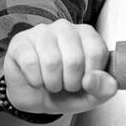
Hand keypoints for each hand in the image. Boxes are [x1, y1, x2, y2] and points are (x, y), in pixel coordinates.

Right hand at [1, 19, 118, 114]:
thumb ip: (103, 89)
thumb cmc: (64, 90)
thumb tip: (95, 79)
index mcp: (88, 35)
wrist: (33, 97)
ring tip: (51, 84)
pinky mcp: (21, 41)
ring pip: (52, 62)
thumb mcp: (90, 96)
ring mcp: (42, 32)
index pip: (96, 52)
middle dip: (70, 83)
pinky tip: (35, 79)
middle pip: (74, 60)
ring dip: (52, 83)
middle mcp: (66, 28)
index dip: (91, 77)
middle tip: (65, 85)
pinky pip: (30, 63)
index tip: (84, 83)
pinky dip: (35, 80)